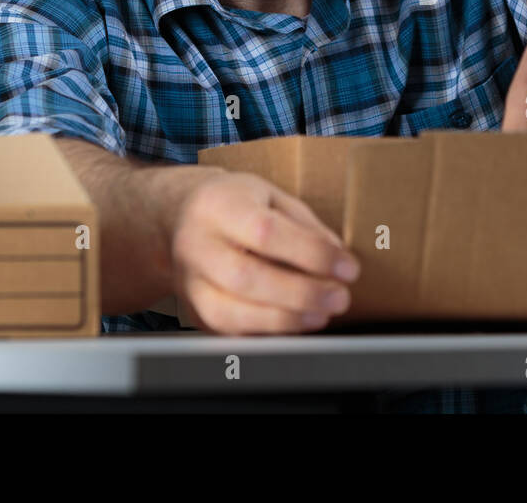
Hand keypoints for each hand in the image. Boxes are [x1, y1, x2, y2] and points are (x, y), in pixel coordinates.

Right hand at [168, 171, 360, 334]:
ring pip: (232, 312)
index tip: (347, 267)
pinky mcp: (193, 310)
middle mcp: (196, 244)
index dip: (311, 253)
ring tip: (322, 314)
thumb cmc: (234, 204)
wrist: (180, 217)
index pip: (266, 232)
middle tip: (339, 297)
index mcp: (217, 205)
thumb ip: (305, 225)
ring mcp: (189, 282)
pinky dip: (268, 330)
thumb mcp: (271, 196)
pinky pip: (230, 330)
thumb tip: (337, 259)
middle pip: (246, 277)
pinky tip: (296, 322)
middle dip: (301, 293)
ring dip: (286, 319)